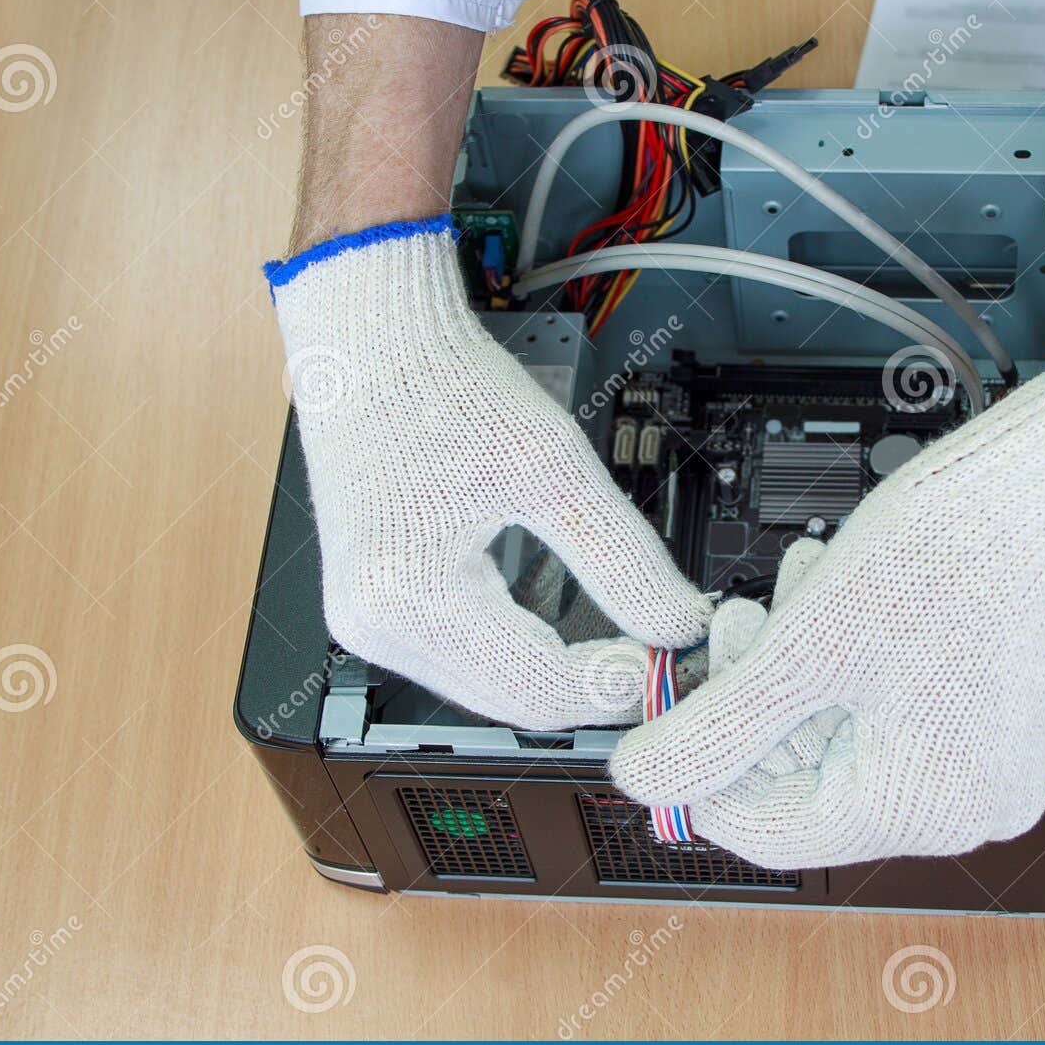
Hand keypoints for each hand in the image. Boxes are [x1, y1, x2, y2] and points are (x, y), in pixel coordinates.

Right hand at [268, 219, 710, 728]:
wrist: (373, 343)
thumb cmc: (444, 387)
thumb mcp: (553, 468)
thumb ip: (623, 557)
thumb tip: (678, 623)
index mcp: (408, 596)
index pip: (540, 688)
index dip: (619, 684)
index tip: (675, 661)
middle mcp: (375, 627)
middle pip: (515, 701)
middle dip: (593, 683)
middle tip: (659, 651)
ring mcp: (367, 623)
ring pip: (492, 688)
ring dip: (560, 666)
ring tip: (622, 628)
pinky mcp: (374, 609)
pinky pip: (465, 658)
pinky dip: (521, 643)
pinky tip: (560, 606)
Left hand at [609, 362, 1044, 866]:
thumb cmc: (955, 550)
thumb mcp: (806, 646)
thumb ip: (716, 728)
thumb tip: (647, 778)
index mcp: (923, 807)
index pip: (773, 830)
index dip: (707, 772)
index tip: (673, 712)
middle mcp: (970, 807)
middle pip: (813, 783)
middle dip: (761, 701)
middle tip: (737, 623)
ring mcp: (994, 766)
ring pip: (850, 740)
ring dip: (803, 669)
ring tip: (798, 588)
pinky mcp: (1002, 725)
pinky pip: (900, 716)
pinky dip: (854, 665)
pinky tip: (841, 598)